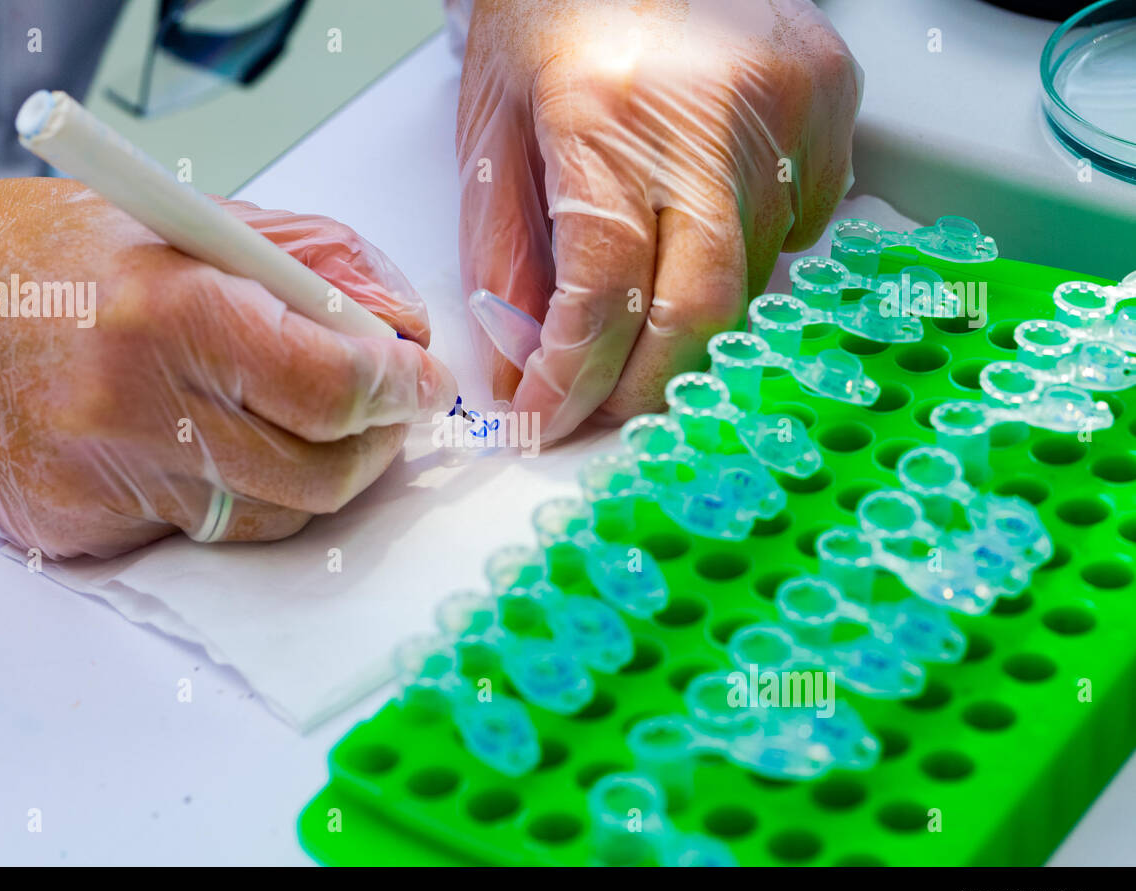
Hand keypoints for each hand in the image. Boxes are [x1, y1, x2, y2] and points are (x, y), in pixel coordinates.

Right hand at [0, 178, 455, 558]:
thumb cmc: (54, 254)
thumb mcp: (193, 218)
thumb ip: (319, 265)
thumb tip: (405, 330)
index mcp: (169, 312)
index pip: (333, 385)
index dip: (401, 391)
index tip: (425, 382)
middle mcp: (133, 408)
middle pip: (320, 472)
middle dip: (377, 444)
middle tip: (387, 412)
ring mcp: (103, 482)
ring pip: (274, 515)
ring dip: (315, 473)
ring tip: (306, 422)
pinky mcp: (81, 532)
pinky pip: (207, 533)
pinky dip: (239, 495)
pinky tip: (215, 444)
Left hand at [457, 0, 860, 440]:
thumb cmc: (552, 11)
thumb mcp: (493, 132)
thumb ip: (505, 256)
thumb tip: (525, 363)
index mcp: (607, 112)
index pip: (603, 293)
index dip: (575, 379)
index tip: (549, 416)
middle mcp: (708, 111)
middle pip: (700, 310)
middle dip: (648, 383)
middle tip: (606, 403)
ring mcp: (785, 105)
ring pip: (750, 277)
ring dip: (690, 313)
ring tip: (647, 278)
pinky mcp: (830, 100)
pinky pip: (799, 226)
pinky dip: (747, 253)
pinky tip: (703, 216)